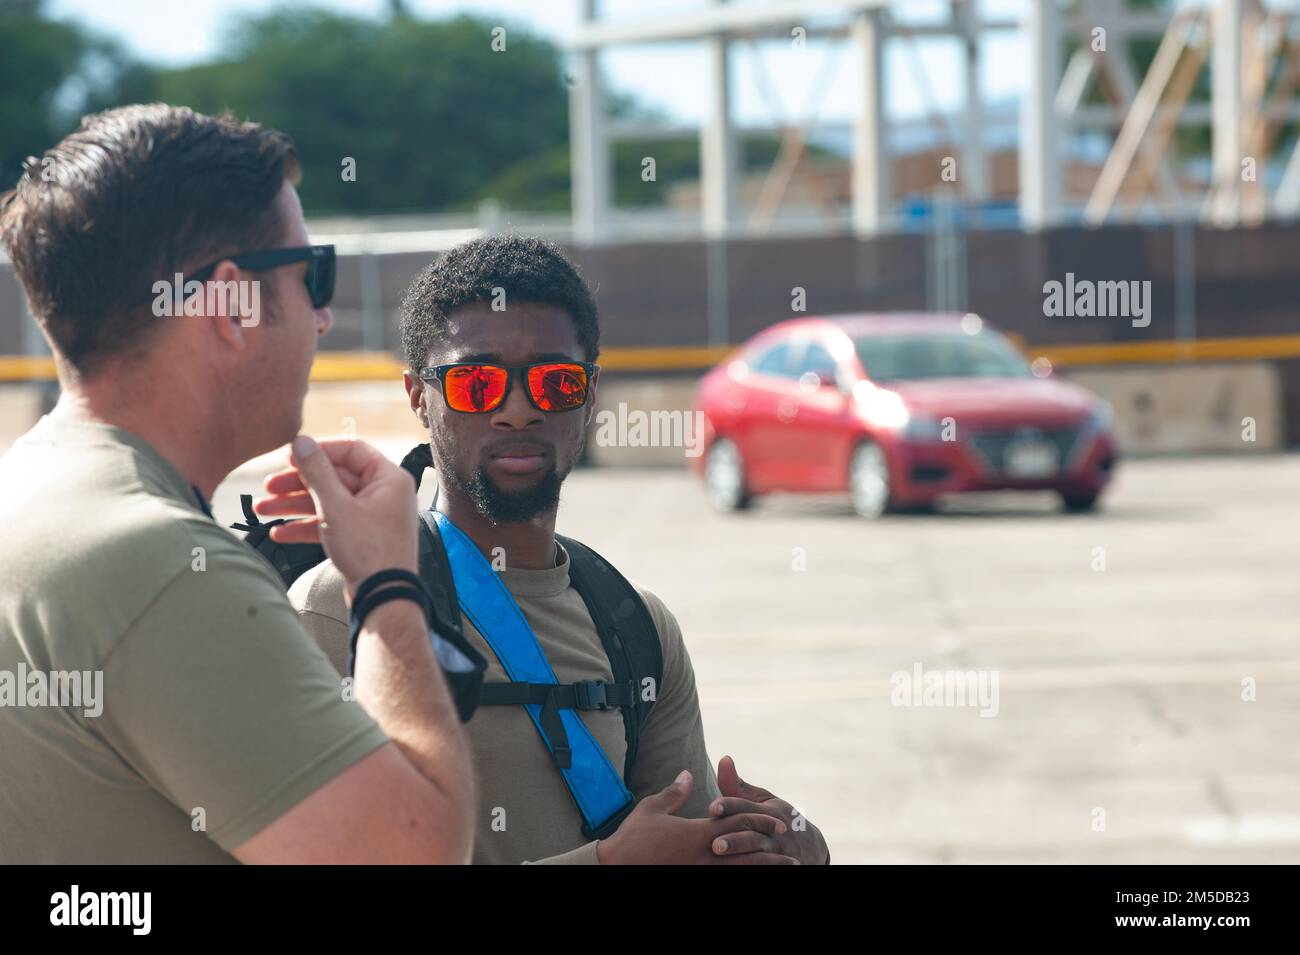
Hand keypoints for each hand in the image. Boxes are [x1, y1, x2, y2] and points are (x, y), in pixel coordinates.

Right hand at [254, 435, 417, 599]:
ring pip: (329, 502)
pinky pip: (333, 524)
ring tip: (262, 509)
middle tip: (268, 486)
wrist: (383, 597)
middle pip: (335, 477)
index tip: (289, 458)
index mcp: (388, 478)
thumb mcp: (336, 506)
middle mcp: (384, 494)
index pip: (351, 450)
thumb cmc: (368, 550)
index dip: (319, 452)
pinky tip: (280, 533)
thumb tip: (301, 442)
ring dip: (296, 506)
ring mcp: (373, 517)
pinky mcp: (363, 538)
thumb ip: (317, 473)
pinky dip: (308, 527)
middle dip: (299, 484)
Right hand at [596, 770, 797, 864]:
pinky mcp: (695, 882)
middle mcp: (705, 854)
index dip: (759, 819)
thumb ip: (674, 792)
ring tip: (786, 868)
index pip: (737, 821)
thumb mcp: (651, 809)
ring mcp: (701, 873)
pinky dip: (745, 879)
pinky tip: (757, 879)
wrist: (614, 868)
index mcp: (698, 832)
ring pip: (742, 871)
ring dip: (765, 868)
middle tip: (789, 846)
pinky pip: (726, 882)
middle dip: (770, 846)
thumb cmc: (632, 839)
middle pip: (747, 849)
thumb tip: (688, 774)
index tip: (776, 820)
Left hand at [708, 756, 828, 864]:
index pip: (746, 807)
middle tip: (714, 843)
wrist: (812, 846)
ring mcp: (780, 852)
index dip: (730, 806)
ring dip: (742, 855)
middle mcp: (775, 832)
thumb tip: (724, 758)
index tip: (712, 807)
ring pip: (760, 855)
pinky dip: (757, 868)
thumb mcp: (763, 800)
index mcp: (768, 811)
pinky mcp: (782, 866)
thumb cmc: (777, 818)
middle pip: (752, 834)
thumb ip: (738, 786)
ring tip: (720, 855)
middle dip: (734, 838)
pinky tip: (739, 870)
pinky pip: (769, 868)